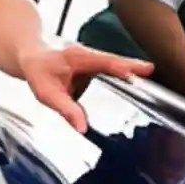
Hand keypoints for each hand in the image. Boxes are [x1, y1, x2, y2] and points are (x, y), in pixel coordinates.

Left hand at [20, 44, 153, 131]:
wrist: (31, 56)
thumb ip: (65, 109)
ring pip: (116, 64)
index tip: (145, 70)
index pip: (105, 61)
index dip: (125, 66)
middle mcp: (88, 55)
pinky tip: (136, 81)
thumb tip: (83, 127)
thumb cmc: (38, 71)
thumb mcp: (46, 93)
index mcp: (78, 58)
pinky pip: (112, 68)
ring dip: (132, 70)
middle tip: (153, 72)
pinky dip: (124, 74)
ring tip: (149, 79)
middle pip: (116, 61)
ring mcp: (92, 58)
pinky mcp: (95, 64)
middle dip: (134, 66)